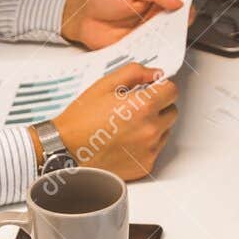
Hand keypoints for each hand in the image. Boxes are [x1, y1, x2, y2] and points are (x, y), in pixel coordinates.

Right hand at [47, 62, 179, 179]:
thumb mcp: (104, 85)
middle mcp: (150, 129)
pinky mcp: (145, 165)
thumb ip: (134, 73)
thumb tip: (154, 73)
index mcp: (143, 106)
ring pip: (165, 131)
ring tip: (127, 126)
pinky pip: (155, 150)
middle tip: (135, 109)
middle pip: (171, 112)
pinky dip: (145, 145)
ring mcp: (149, 149)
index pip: (172, 91)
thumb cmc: (81, 121)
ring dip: (153, 126)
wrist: (67, 151)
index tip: (153, 90)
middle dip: (158, 107)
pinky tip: (125, 141)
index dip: (161, 88)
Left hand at [60, 0, 185, 49]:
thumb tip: (177, 1)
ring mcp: (143, 37)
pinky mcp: (133, 50)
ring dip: (164, 48)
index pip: (178, 9)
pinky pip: (146, 56)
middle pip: (173, 30)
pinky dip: (150, 59)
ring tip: (162, 46)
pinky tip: (151, 56)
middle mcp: (152, 21)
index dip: (186, 14)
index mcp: (155, 2)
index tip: (186, 17)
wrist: (81, 14)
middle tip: (173, 33)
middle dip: (176, 34)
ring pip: (162, 45)